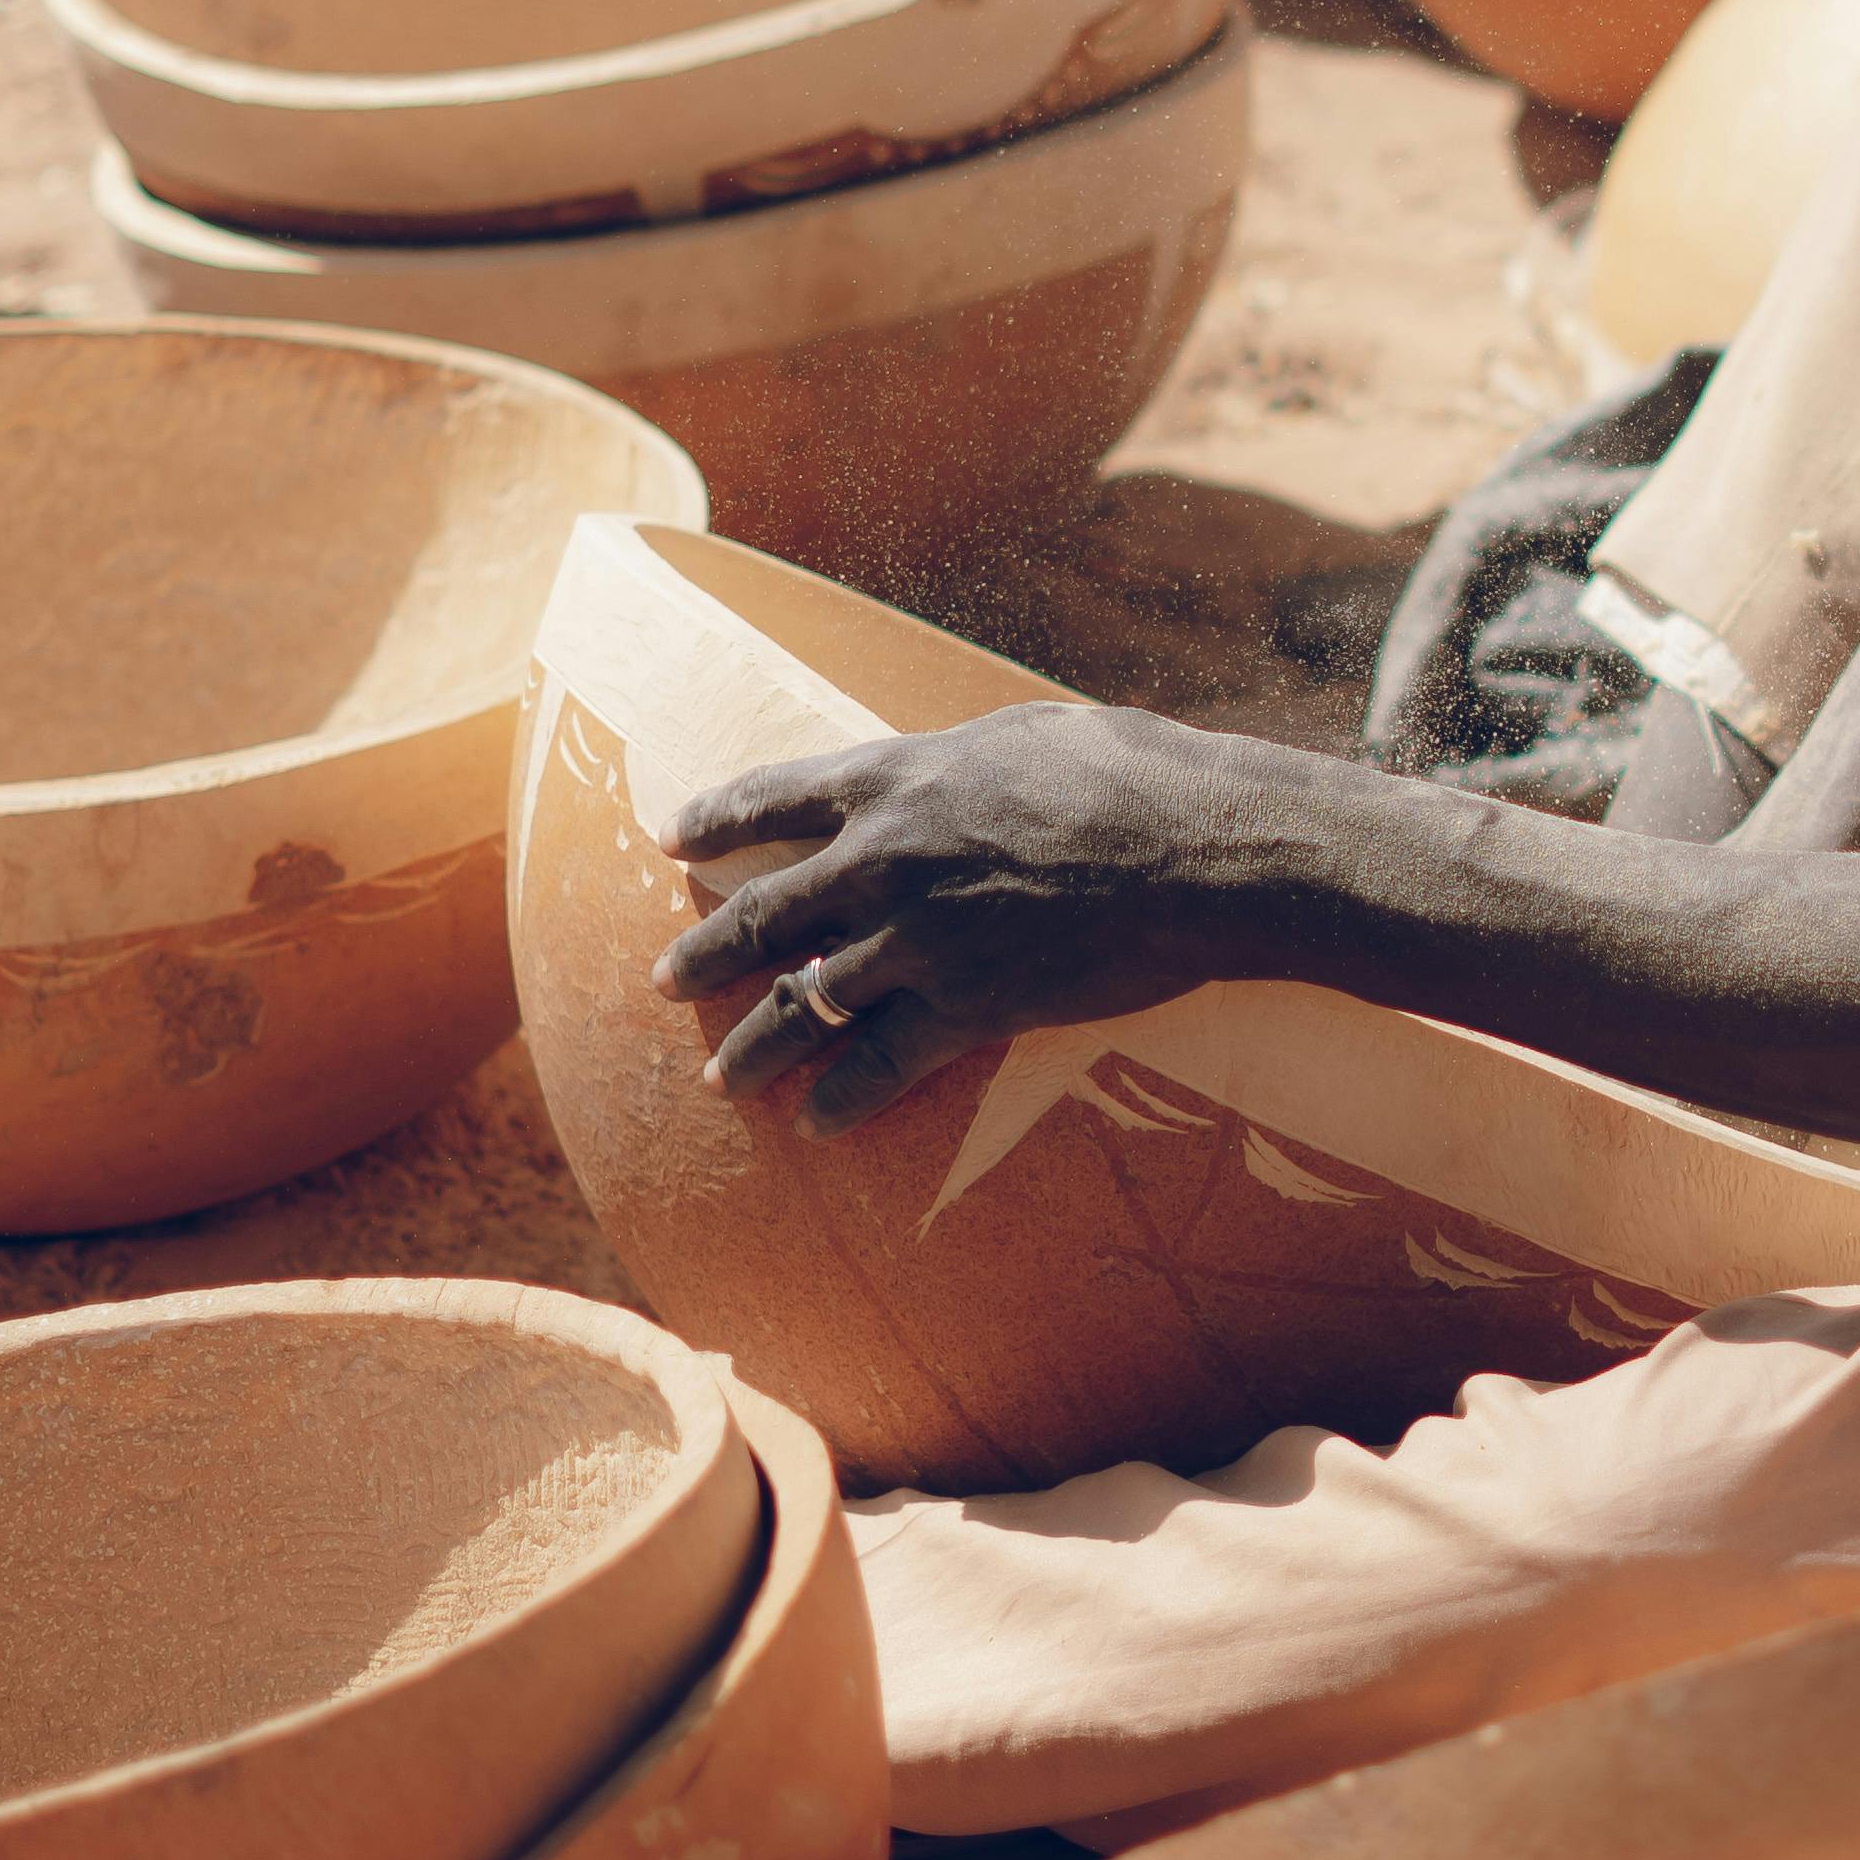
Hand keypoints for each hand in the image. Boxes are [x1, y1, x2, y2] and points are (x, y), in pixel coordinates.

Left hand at [653, 700, 1254, 1128]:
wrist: (1197, 848)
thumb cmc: (1132, 772)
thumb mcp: (1025, 736)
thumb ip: (960, 765)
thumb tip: (944, 775)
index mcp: (896, 777)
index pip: (776, 795)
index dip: (717, 819)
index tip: (674, 839)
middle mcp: (884, 857)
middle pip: (765, 912)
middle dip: (705, 951)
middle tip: (662, 978)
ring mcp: (919, 937)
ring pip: (802, 1001)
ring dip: (752, 1044)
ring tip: (719, 1075)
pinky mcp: (967, 1003)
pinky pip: (881, 1062)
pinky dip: (841, 1098)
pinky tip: (815, 1124)